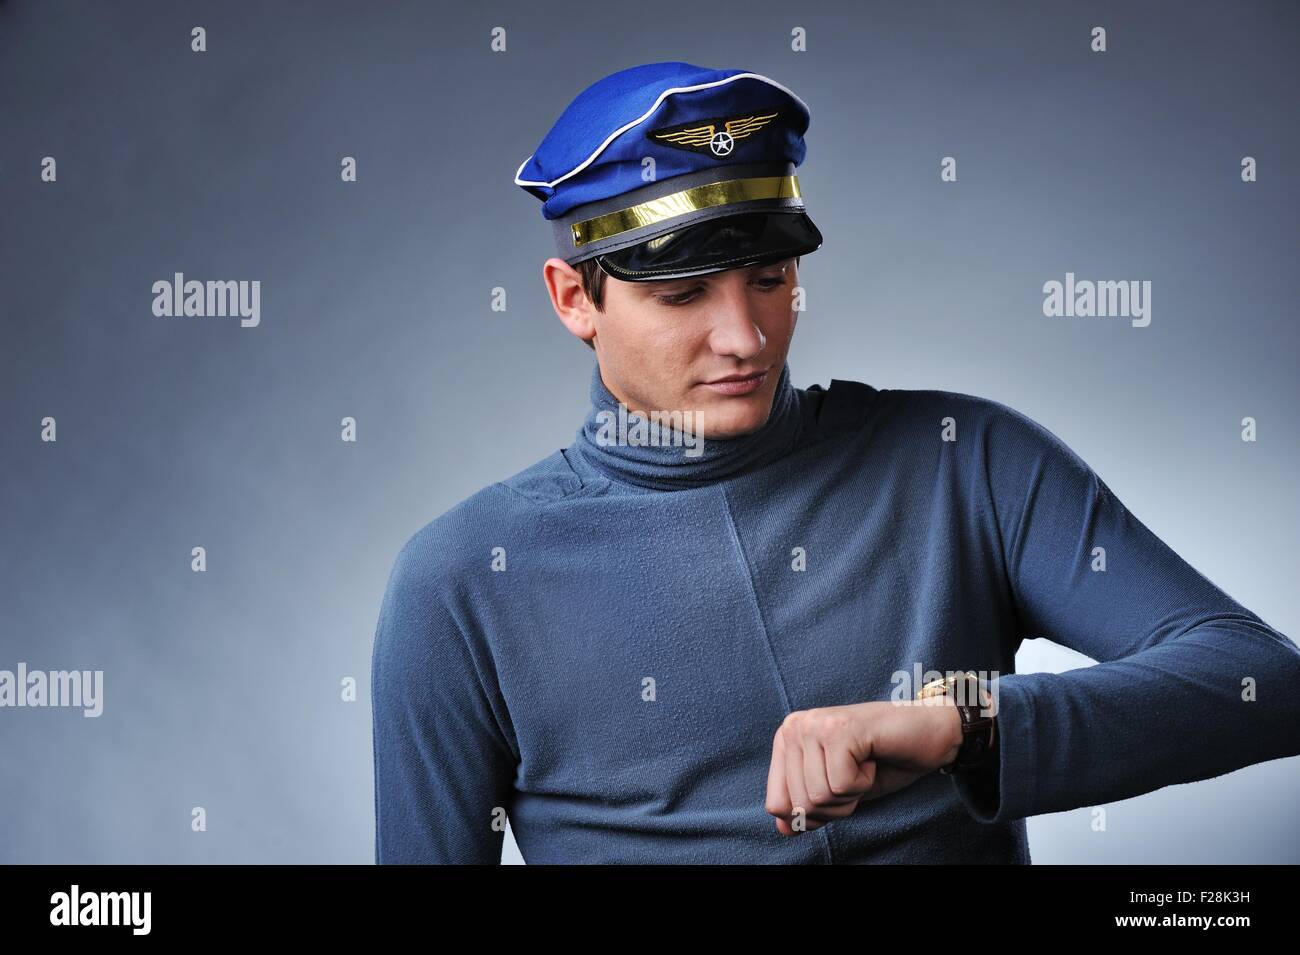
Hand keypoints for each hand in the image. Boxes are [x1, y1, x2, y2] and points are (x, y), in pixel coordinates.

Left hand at [764, 698, 962, 834]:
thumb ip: (808, 807)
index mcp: (787, 740)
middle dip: (836, 805)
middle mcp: (794, 727)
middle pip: (798, 805)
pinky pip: (840, 785)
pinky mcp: (839, 730)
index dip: (812, 814)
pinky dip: (864, 783)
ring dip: (851, 793)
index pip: (776, 803)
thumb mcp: (840, 791)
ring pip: (818, 797)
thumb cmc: (885, 760)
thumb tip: (784, 828)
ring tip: (864, 765)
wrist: (930, 733)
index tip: (838, 788)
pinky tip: (872, 758)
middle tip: (857, 774)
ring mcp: (815, 725)